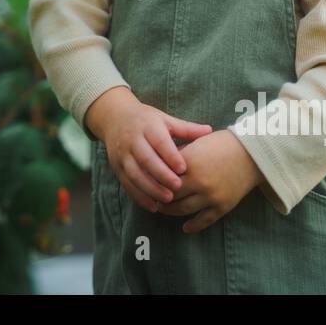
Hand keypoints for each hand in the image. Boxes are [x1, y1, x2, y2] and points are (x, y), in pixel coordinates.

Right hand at [87, 88, 213, 211]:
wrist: (115, 118)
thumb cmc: (147, 120)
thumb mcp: (165, 120)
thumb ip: (186, 128)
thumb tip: (210, 131)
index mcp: (148, 126)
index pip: (159, 141)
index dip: (171, 155)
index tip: (184, 168)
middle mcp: (132, 139)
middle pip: (146, 159)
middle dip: (162, 175)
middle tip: (179, 187)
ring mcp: (123, 154)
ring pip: (135, 174)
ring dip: (151, 189)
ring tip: (168, 200)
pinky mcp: (116, 166)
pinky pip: (127, 184)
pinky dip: (139, 196)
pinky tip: (153, 206)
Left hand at [153, 129, 262, 232]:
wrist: (251, 153)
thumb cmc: (222, 143)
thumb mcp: (196, 143)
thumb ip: (178, 156)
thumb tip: (159, 165)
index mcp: (189, 163)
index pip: (162, 177)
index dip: (152, 181)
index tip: (146, 182)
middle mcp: (198, 181)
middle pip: (169, 195)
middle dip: (158, 198)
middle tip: (151, 198)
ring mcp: (210, 196)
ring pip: (182, 210)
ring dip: (170, 211)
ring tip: (163, 209)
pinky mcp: (222, 206)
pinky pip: (203, 221)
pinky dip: (192, 226)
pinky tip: (186, 228)